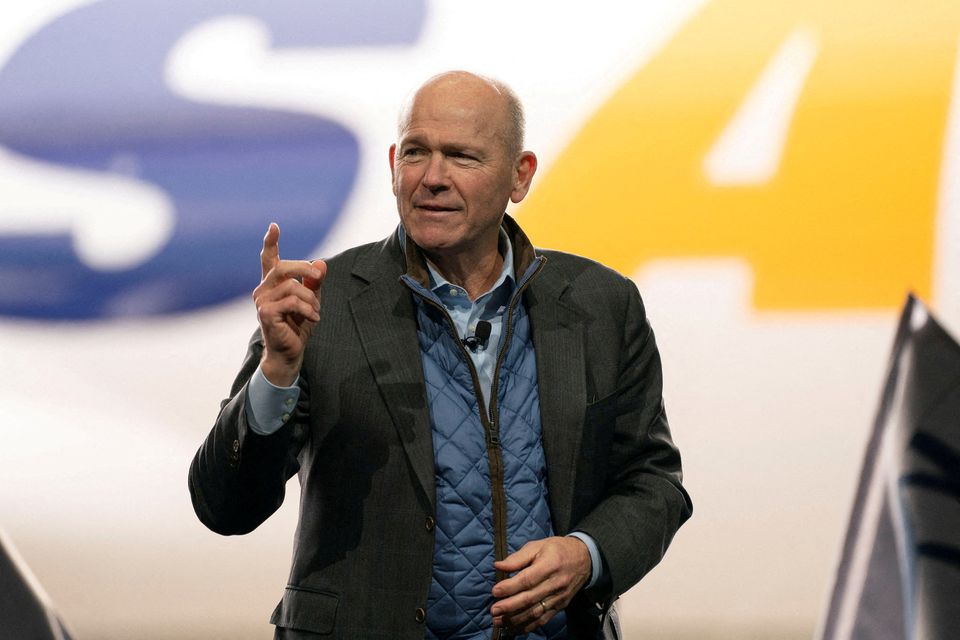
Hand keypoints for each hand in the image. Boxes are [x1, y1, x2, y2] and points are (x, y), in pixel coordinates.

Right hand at [253, 223, 325, 385]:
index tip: (274, 226)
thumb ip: (315, 282)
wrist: (290, 352)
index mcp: (272, 284)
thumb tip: (322, 263)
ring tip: (316, 312)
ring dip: (310, 298)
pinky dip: (307, 309)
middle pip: (284, 267)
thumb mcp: (311, 300)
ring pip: (292, 286)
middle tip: (319, 276)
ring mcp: (261, 301)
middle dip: (305, 269)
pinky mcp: (265, 313)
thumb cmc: (298, 326)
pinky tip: (313, 318)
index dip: (271, 242)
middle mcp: (263, 289)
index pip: (268, 259)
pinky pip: (291, 301)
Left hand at [490, 536, 591, 632]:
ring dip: (515, 619)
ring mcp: (559, 597)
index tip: (495, 591)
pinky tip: (513, 628)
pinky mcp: (560, 606)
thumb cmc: (557, 549)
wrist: (584, 559)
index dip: (511, 587)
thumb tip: (498, 566)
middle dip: (510, 607)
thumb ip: (518, 557)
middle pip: (530, 598)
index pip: (528, 579)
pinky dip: (527, 626)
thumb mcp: (538, 545)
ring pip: (536, 612)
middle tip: (493, 610)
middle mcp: (555, 583)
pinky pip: (543, 619)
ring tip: (498, 621)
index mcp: (550, 564)